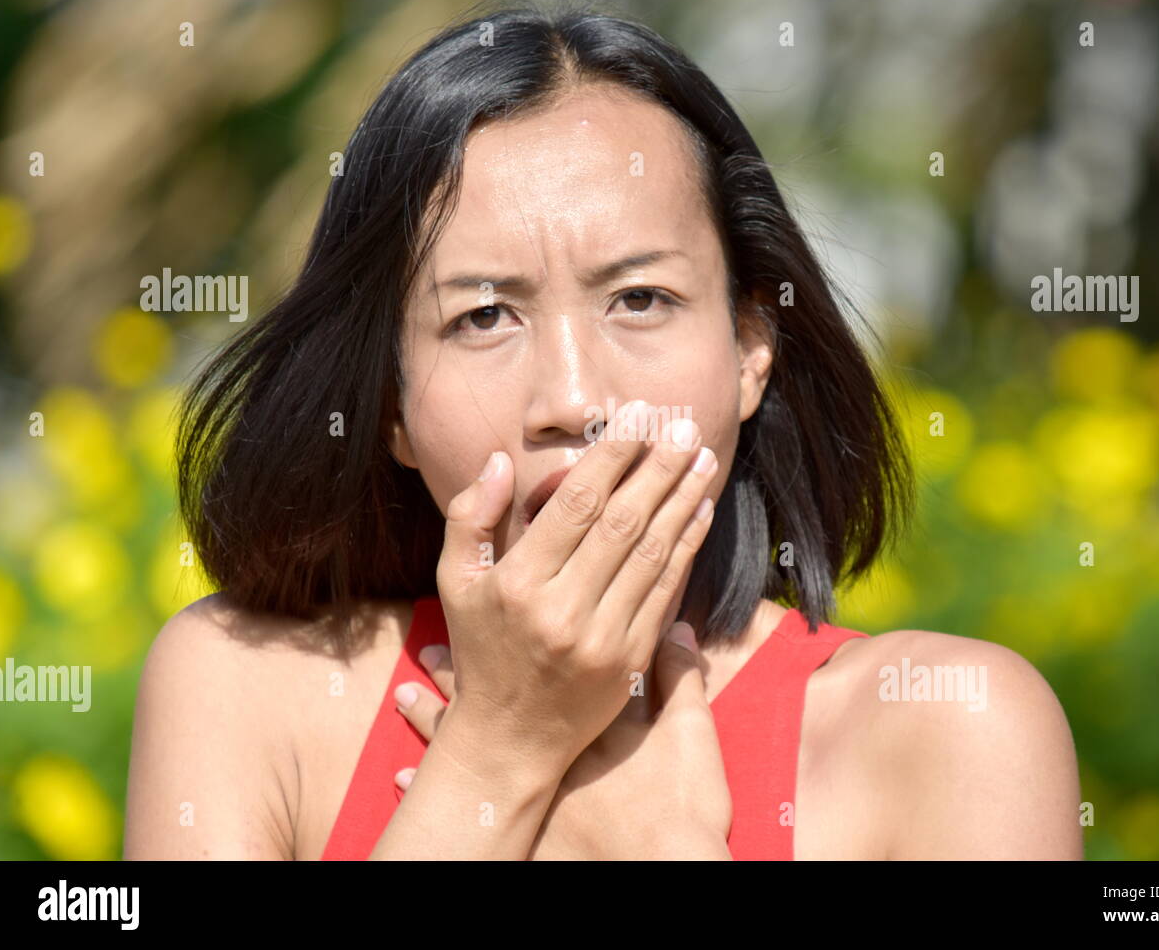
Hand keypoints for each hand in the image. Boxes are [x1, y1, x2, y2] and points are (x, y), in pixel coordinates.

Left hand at [394, 623, 732, 859]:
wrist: (665, 870)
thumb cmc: (680, 808)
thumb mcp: (691, 735)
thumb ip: (679, 680)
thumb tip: (679, 629)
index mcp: (586, 721)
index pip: (543, 666)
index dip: (513, 636)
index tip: (489, 606)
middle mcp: (549, 752)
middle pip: (496, 704)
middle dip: (462, 674)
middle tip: (429, 650)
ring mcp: (531, 791)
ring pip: (472, 748)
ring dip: (437, 722)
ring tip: (405, 697)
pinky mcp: (522, 827)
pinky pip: (468, 800)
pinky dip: (439, 783)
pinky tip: (401, 774)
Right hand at [430, 399, 718, 776]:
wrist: (510, 740)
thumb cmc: (482, 650)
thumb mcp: (455, 583)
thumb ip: (470, 517)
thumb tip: (502, 460)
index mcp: (518, 584)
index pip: (575, 506)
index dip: (611, 456)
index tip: (635, 418)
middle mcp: (562, 610)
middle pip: (623, 523)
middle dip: (659, 469)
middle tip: (686, 428)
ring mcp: (602, 638)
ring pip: (653, 555)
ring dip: (683, 502)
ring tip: (702, 460)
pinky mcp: (632, 660)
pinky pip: (666, 592)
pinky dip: (687, 549)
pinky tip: (699, 513)